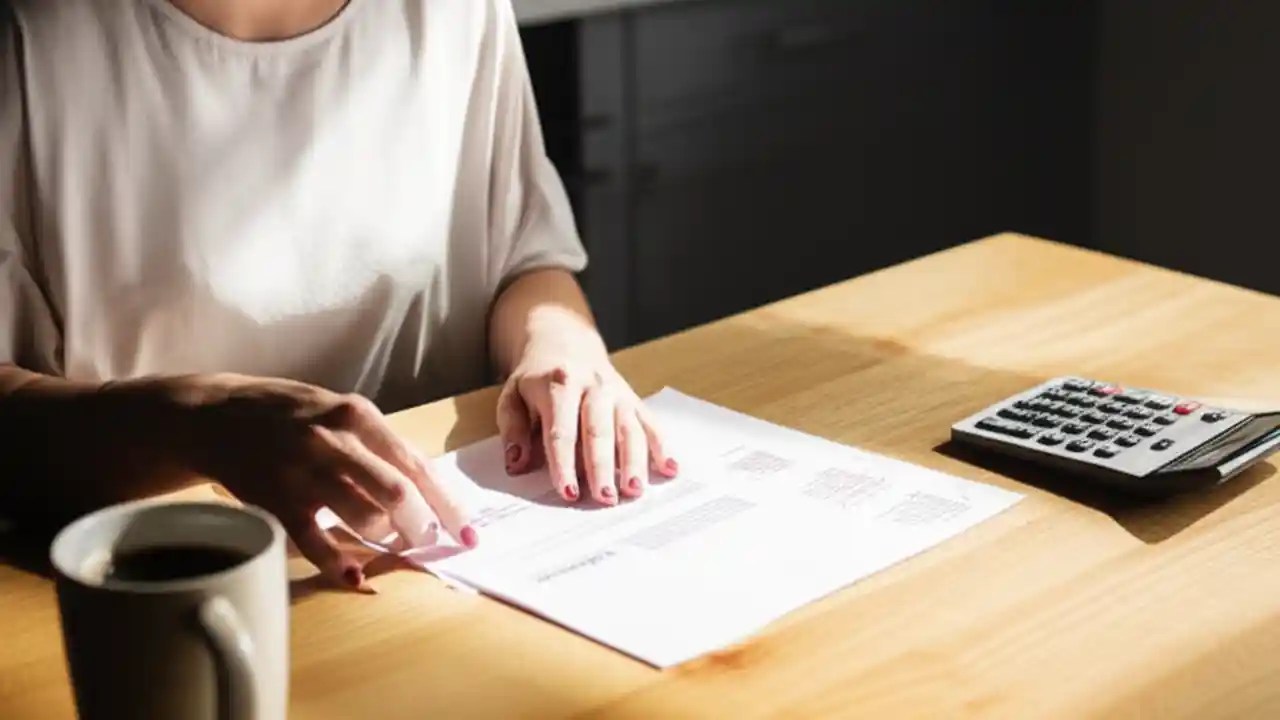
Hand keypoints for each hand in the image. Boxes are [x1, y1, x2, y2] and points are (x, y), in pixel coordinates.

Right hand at [172, 373, 474, 589]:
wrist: (214, 415)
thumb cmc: (288, 414)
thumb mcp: (338, 410)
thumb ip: (376, 443)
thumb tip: (425, 488)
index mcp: (358, 416)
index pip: (417, 465)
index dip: (447, 503)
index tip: (467, 532)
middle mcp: (334, 441)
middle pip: (398, 494)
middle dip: (423, 526)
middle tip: (428, 543)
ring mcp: (304, 471)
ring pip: (363, 517)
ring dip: (384, 539)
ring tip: (390, 544)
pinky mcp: (276, 499)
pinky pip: (315, 541)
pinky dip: (339, 564)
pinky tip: (356, 577)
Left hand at [496, 343, 677, 504]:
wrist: (564, 342)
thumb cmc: (537, 378)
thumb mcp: (512, 395)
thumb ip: (513, 429)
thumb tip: (517, 464)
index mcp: (559, 384)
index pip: (562, 431)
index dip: (565, 464)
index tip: (568, 492)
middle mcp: (593, 387)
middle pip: (599, 431)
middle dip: (602, 467)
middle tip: (605, 499)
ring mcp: (618, 393)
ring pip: (629, 429)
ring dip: (634, 462)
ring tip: (634, 491)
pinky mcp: (634, 400)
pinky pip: (651, 424)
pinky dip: (662, 447)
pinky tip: (670, 469)